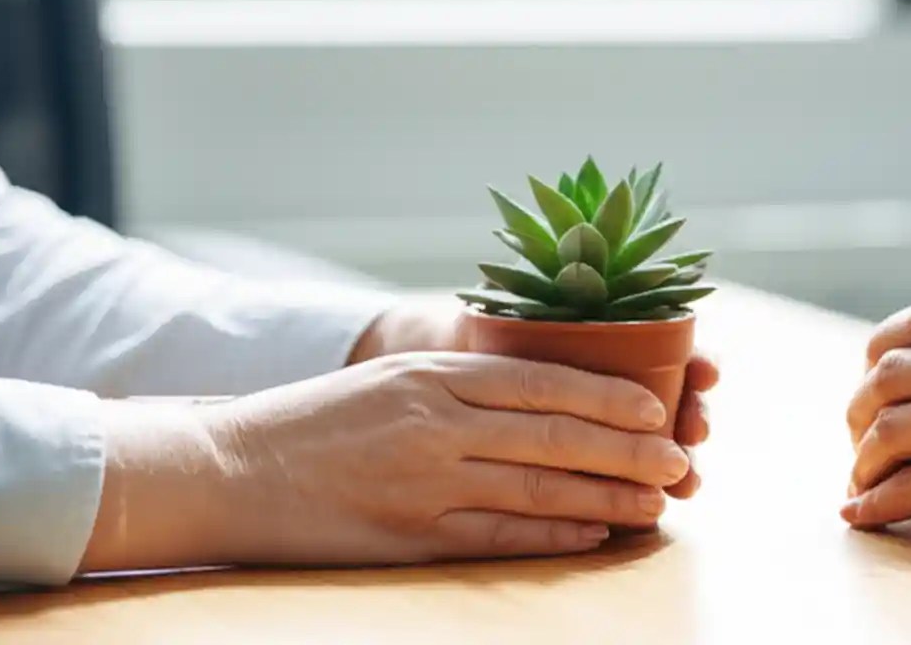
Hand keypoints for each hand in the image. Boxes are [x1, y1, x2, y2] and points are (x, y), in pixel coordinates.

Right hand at [83, 352, 693, 571]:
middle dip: (629, 448)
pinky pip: (501, 535)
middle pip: (556, 434)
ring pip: (540, 487)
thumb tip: (538, 394)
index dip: (608, 394)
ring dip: (608, 496)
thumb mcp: (390, 376)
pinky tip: (596, 533)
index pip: (543, 380)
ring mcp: (425, 482)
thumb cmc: (313, 419)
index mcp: (434, 374)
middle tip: (680, 459)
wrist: (230, 467)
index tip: (657, 405)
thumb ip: (459, 381)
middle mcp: (437, 423)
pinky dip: (556, 533)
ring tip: (658, 503)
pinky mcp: (411, 536)